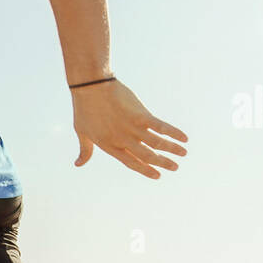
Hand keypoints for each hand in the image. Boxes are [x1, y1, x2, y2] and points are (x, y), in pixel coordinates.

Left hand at [71, 80, 187, 178]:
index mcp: (110, 146)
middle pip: (147, 156)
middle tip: (175, 167)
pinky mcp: (140, 115)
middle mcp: (123, 140)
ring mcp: (132, 129)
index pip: (131, 162)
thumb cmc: (84, 108)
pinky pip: (161, 127)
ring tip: (184, 154)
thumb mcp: (82, 132)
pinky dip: (173, 133)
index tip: (157, 175)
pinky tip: (184, 138)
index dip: (145, 169)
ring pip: (157, 144)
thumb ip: (85, 150)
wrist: (91, 87)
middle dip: (163, 163)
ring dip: (172, 149)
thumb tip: (78, 164)